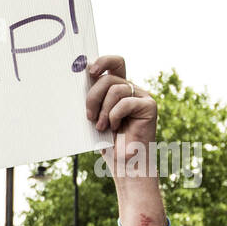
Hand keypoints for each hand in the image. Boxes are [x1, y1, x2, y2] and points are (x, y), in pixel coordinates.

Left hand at [86, 55, 156, 175]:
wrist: (125, 164)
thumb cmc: (108, 143)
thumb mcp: (95, 117)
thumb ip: (92, 99)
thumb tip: (77, 82)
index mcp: (118, 89)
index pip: (115, 64)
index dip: (103, 61)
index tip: (89, 70)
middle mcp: (131, 89)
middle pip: (109, 77)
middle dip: (93, 95)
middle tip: (88, 115)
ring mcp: (141, 96)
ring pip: (115, 89)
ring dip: (103, 110)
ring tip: (101, 127)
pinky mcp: (149, 106)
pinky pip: (125, 102)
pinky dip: (115, 116)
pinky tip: (115, 128)